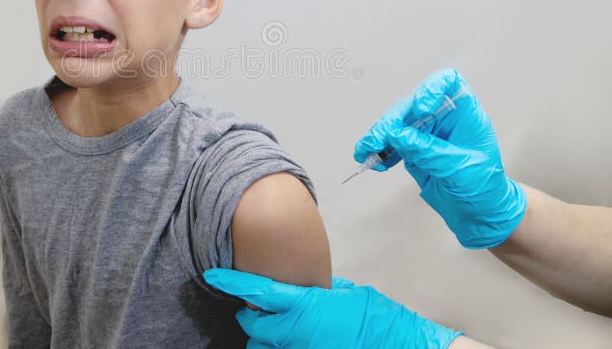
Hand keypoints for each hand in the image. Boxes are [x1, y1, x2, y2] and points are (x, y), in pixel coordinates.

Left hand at [204, 268, 461, 347]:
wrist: (400, 346)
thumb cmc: (377, 318)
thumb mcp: (347, 293)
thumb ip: (321, 289)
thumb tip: (309, 285)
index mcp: (305, 304)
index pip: (257, 290)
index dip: (232, 281)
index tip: (214, 274)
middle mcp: (295, 332)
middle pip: (253, 325)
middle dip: (251, 316)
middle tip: (256, 308)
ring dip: (265, 339)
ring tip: (276, 331)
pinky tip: (288, 343)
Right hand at [354, 69, 526, 248]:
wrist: (480, 214)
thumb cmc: (484, 189)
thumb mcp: (459, 170)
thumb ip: (428, 151)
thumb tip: (397, 135)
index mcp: (465, 115)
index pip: (448, 83)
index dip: (431, 89)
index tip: (421, 110)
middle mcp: (443, 119)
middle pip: (411, 106)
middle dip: (391, 122)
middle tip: (377, 141)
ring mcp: (426, 134)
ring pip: (396, 124)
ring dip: (378, 136)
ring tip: (365, 152)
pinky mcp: (412, 149)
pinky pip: (391, 143)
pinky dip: (379, 151)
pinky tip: (373, 161)